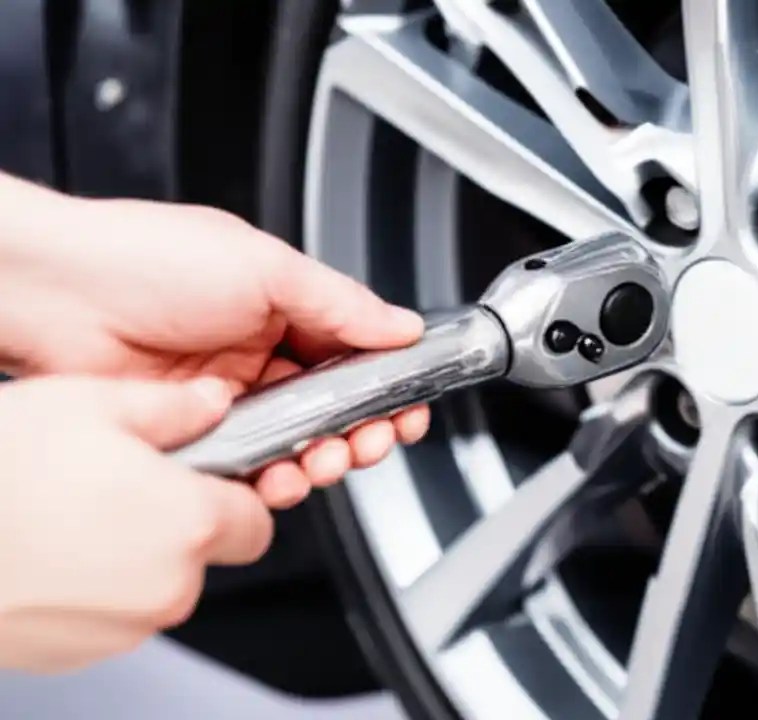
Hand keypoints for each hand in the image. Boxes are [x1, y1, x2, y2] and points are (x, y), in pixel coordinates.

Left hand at [0, 174, 429, 507]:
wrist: (54, 293)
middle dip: (362, 432)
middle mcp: (256, 355)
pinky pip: (247, 470)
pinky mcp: (192, 435)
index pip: (354, 355)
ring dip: (321, 459)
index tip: (407, 407)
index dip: (386, 385)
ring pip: (295, 444)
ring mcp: (224, 399)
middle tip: (373, 441)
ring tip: (324, 460)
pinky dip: (270, 480)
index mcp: (282, 307)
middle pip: (333, 409)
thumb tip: (402, 326)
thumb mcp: (265, 266)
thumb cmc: (144, 257)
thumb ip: (341, 304)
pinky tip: (278, 474)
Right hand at [0, 376, 269, 672]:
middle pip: (205, 555)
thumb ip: (171, 408)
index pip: (257, 521)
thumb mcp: (89, 405)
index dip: (234, 494)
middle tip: (124, 483)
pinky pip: (109, 613)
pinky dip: (91, 586)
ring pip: (156, 584)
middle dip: (179, 522)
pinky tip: (49, 546)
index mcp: (189, 522)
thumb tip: (211, 402)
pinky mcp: (77, 653)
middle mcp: (167, 585)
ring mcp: (122, 628)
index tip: (207, 475)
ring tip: (71, 510)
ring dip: (132, 553)